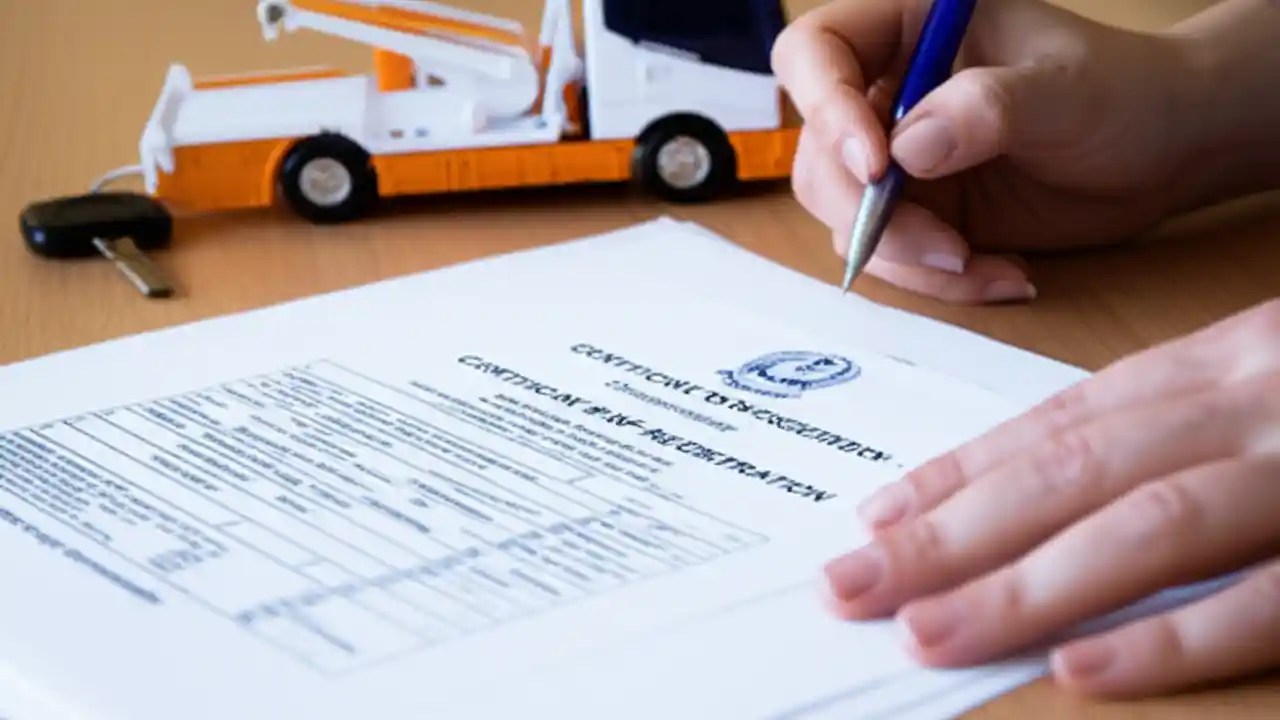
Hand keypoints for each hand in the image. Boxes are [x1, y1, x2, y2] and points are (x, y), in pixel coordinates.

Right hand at [771, 0, 1205, 303]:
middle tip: (944, 244)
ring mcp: (896, 159)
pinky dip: (938, 280)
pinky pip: (892, 258)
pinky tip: (1002, 273)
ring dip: (906, 257)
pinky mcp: (917, 214)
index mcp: (905, 28)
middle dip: (871, 213)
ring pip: (846, 218)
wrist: (1164, 150)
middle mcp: (886, 92)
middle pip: (818, 155)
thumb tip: (908, 151)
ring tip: (982, 265)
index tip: (877, 166)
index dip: (826, 108)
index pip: (816, 54)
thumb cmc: (1123, 91)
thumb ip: (989, 108)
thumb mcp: (1065, 89)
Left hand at [819, 299, 1279, 697]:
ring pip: (1142, 524)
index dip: (961, 473)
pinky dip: (1170, 639)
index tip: (874, 518)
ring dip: (1020, 586)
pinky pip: (1267, 599)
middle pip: (1071, 470)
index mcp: (1226, 362)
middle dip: (948, 534)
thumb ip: (1189, 420)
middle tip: (849, 584)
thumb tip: (1065, 483)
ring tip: (923, 631)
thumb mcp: (1277, 374)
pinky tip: (1078, 667)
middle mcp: (1250, 402)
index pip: (1064, 419)